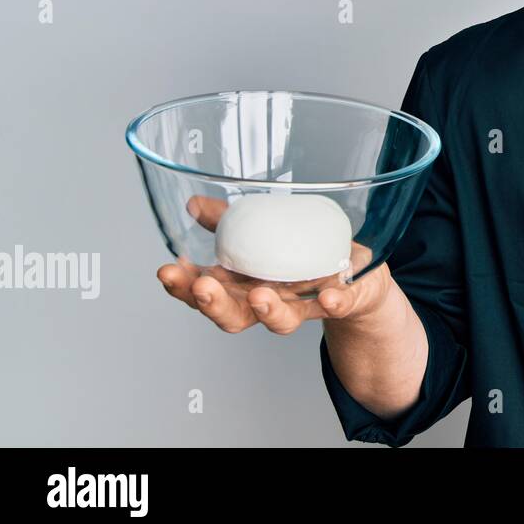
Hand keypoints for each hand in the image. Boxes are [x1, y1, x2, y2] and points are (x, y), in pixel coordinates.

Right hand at [157, 194, 388, 334]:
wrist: (358, 277)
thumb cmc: (301, 255)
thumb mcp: (264, 232)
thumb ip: (228, 220)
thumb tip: (194, 203)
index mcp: (244, 285)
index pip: (205, 293)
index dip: (183, 287)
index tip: (166, 271)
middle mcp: (269, 302)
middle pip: (234, 316)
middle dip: (215, 304)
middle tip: (202, 288)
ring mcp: (305, 305)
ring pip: (281, 319)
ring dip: (268, 310)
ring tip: (259, 296)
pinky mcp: (342, 301)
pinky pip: (337, 306)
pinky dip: (333, 302)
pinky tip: (330, 297)